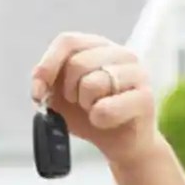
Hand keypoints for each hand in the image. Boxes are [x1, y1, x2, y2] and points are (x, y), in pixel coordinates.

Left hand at [30, 32, 163, 169]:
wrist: (120, 143)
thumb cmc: (89, 114)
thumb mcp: (59, 97)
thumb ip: (46, 84)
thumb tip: (40, 85)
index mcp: (97, 47)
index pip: (67, 41)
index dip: (47, 66)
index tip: (38, 91)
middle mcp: (120, 53)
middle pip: (77, 63)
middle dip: (68, 91)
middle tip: (80, 103)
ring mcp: (137, 72)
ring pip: (92, 83)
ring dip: (85, 105)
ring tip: (96, 109)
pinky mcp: (145, 97)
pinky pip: (106, 108)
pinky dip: (98, 119)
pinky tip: (107, 120)